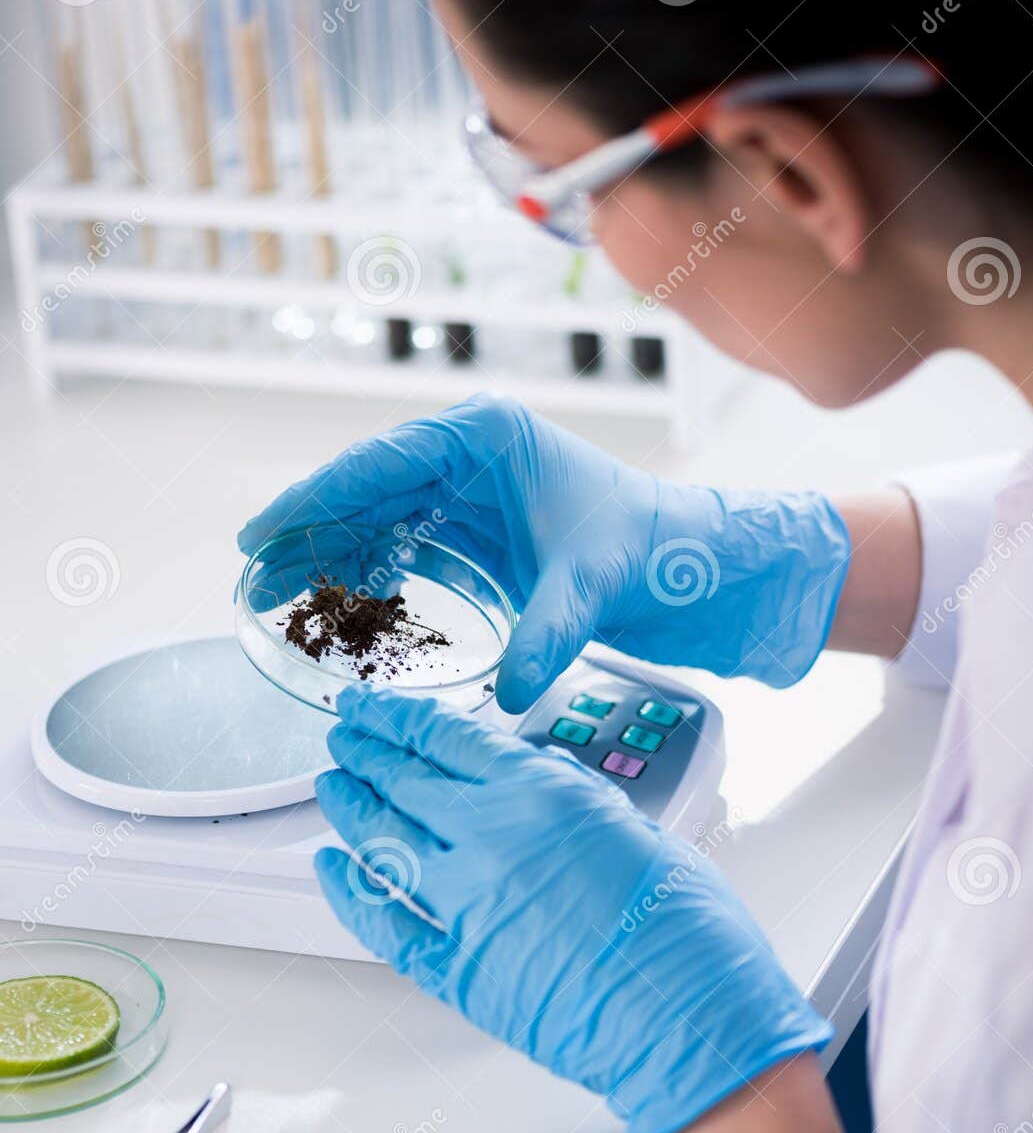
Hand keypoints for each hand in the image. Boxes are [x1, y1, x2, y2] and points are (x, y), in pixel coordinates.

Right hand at [239, 395, 850, 712]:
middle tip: (251, 577)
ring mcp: (462, 493)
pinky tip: (334, 611)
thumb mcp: (594, 584)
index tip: (263, 530)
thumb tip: (511, 695)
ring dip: (328, 559)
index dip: (315, 498)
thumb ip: (550, 634)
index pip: (381, 463)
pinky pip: (399, 549)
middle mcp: (464, 457)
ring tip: (276, 601)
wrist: (681, 562)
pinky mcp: (468, 532)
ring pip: (373, 521)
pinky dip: (364, 577)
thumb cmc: (645, 546)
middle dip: (307, 533)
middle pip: (363, 491)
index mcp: (484, 438)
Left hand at [313, 686, 829, 1132]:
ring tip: (332, 787)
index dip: (397, 718)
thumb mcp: (638, 826)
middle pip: (403, 782)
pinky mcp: (454, 968)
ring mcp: (462, 905)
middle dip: (365, 753)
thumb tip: (536, 776)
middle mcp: (488, 840)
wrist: (692, 1018)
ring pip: (380, 843)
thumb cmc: (686, 928)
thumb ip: (574, 796)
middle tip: (344, 738)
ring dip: (349, 809)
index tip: (371, 707)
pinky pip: (382, 922)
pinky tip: (333, 869)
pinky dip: (349, 892)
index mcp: (537, 794)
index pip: (445, 738)